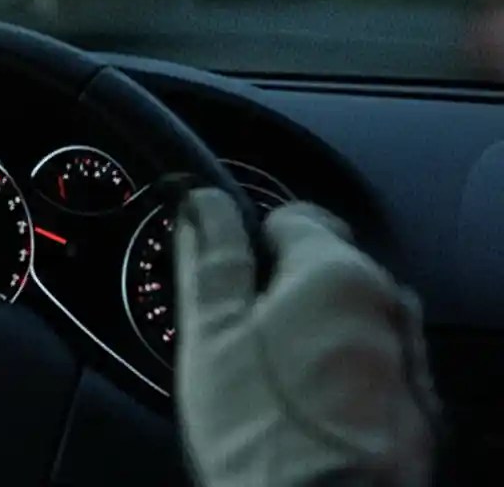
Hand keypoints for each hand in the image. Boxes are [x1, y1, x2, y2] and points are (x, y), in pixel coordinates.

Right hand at [174, 189, 438, 486]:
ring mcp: (412, 360)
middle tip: (242, 340)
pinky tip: (309, 410)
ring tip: (273, 381)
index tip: (228, 281)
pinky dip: (344, 375)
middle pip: (328, 270)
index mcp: (338, 273)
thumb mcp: (212, 333)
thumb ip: (212, 257)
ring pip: (353, 321)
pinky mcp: (420, 410)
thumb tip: (204, 199)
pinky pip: (374, 368)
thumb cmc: (257, 426)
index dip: (253, 242)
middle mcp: (389, 304)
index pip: (296, 216)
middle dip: (286, 292)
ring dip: (317, 334)